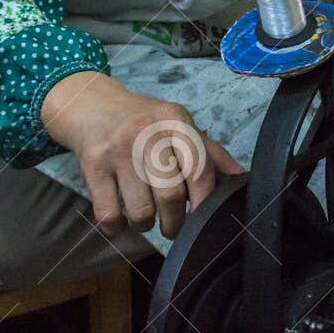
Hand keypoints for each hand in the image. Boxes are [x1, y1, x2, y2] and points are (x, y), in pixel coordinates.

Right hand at [41, 72, 243, 239]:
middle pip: (171, 196)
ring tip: (146, 218)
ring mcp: (117, 150)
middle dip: (175, 222)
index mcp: (175, 120)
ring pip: (140, 211)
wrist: (91, 104)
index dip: (204, 201)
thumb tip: (242, 177)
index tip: (202, 217)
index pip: (200, 169)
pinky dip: (117, 227)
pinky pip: (109, 215)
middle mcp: (147, 132)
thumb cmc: (143, 121)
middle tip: (173, 225)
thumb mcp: (178, 124)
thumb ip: (210, 151)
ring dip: (145, 225)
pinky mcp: (92, 166)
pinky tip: (121, 219)